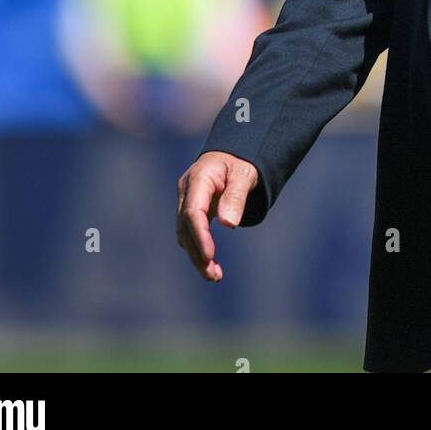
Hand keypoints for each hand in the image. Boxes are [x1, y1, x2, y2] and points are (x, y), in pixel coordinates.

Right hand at [176, 152, 259, 282]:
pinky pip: (190, 232)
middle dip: (197, 252)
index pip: (193, 211)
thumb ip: (236, 196)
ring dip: (197, 255)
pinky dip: (198, 249)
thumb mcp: (245, 173)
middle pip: (186, 226)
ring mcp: (186, 201)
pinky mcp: (191, 210)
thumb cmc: (241, 161)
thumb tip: (229, 224)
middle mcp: (187, 191)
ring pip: (185, 233)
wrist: (232, 153)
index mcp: (198, 178)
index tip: (210, 255)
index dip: (200, 235)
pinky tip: (210, 265)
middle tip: (213, 275)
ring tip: (214, 276)